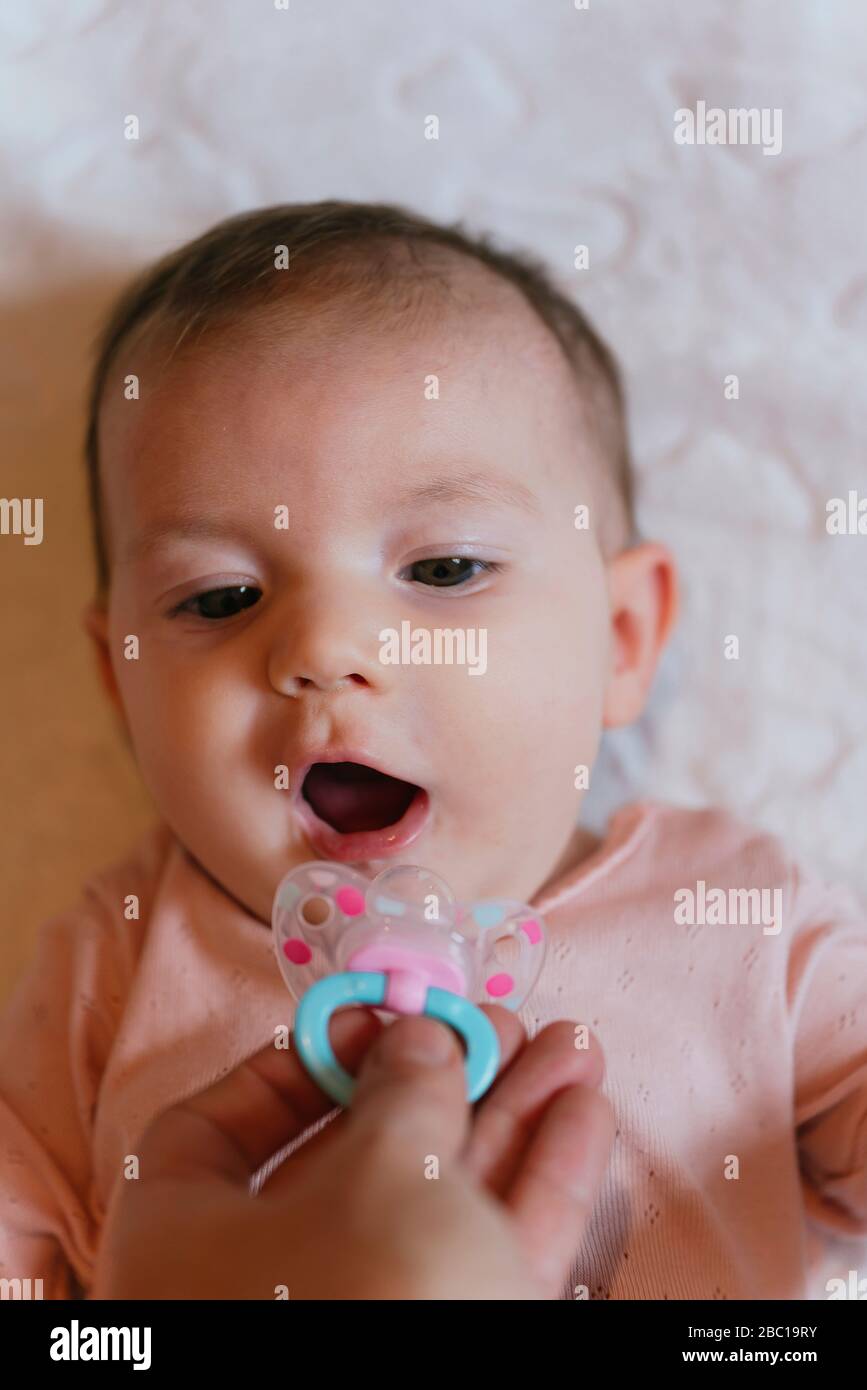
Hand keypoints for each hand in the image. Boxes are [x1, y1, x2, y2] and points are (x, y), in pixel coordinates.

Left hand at [90, 1007, 613, 1299]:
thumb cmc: (361, 1297)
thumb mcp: (377, 1170)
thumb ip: (400, 1089)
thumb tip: (416, 1041)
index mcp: (187, 1240)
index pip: (215, 1130)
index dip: (296, 1064)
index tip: (373, 1021)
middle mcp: (269, 1285)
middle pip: (357, 1155)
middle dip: (444, 1079)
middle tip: (501, 1025)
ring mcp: (365, 1318)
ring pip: (440, 1200)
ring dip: (511, 1116)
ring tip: (571, 1047)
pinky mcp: (452, 1338)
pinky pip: (487, 1251)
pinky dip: (537, 1183)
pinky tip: (585, 1112)